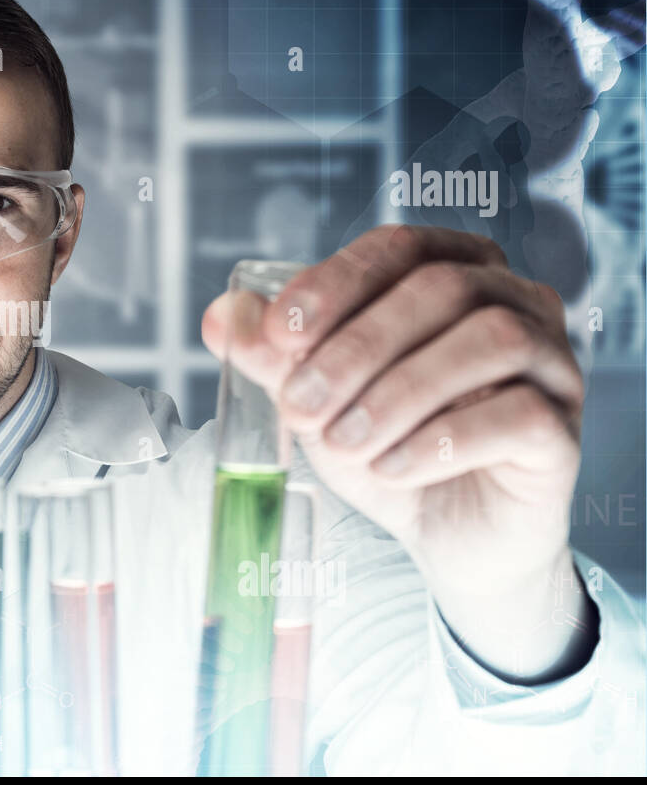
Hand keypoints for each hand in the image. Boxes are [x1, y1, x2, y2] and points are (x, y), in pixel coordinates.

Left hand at [202, 225, 593, 681]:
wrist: (445, 537)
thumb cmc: (386, 447)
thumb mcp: (319, 401)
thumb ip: (274, 358)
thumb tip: (221, 315)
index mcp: (456, 271)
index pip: (398, 247)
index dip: (336, 282)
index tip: (279, 333)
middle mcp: (517, 303)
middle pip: (442, 288)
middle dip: (357, 347)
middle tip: (299, 406)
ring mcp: (553, 364)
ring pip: (489, 342)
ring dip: (400, 392)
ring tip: (342, 442)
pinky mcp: (563, 432)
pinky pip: (517, 415)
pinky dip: (442, 441)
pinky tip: (391, 469)